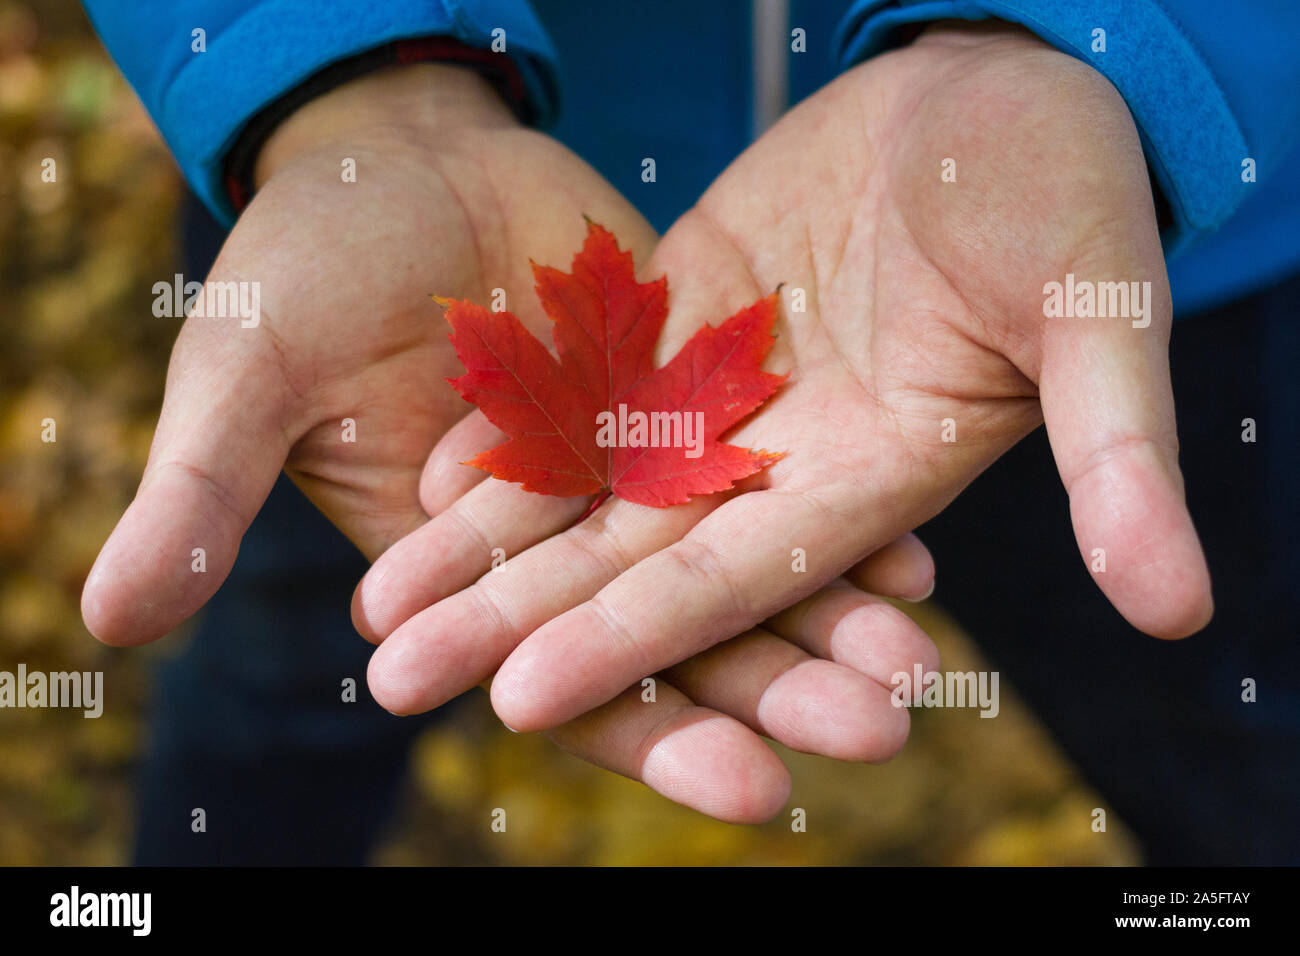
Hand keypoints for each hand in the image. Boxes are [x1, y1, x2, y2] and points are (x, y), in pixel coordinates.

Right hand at [81, 61, 938, 822]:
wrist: (392, 154)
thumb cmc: (299, 262)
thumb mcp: (246, 369)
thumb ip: (201, 488)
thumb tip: (106, 617)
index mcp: (468, 567)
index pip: (570, 680)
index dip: (652, 737)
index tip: (750, 793)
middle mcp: (566, 537)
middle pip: (683, 636)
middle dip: (776, 689)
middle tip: (877, 733)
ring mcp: (634, 467)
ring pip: (742, 559)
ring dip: (828, 612)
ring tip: (916, 659)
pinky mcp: (683, 394)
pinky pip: (768, 464)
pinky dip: (835, 507)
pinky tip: (913, 551)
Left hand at [361, 21, 1211, 738]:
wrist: (994, 94)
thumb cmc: (1063, 195)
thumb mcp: (1093, 316)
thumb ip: (1116, 456)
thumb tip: (1179, 608)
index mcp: (871, 482)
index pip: (733, 585)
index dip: (628, 640)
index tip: (519, 694)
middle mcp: (783, 461)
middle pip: (628, 560)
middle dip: (513, 621)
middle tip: (397, 680)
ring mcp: (724, 397)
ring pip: (588, 489)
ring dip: (484, 546)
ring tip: (377, 606)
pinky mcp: (682, 327)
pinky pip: (584, 392)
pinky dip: (508, 436)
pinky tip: (423, 474)